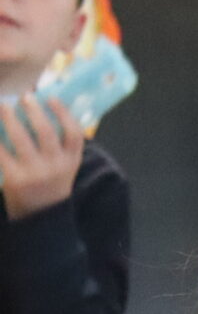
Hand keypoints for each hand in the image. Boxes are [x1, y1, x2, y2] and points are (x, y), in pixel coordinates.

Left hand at [0, 95, 82, 219]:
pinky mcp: (15, 179)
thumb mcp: (64, 166)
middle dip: (33, 111)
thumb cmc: (51, 183)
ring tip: (3, 107)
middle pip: (46, 132)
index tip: (50, 98)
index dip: (63, 113)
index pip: (74, 134)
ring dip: (10, 119)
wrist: (41, 215)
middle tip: (24, 97)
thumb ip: (58, 145)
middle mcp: (55, 166)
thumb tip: (39, 111)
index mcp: (71, 161)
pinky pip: (2, 152)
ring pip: (21, 139)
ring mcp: (35, 173)